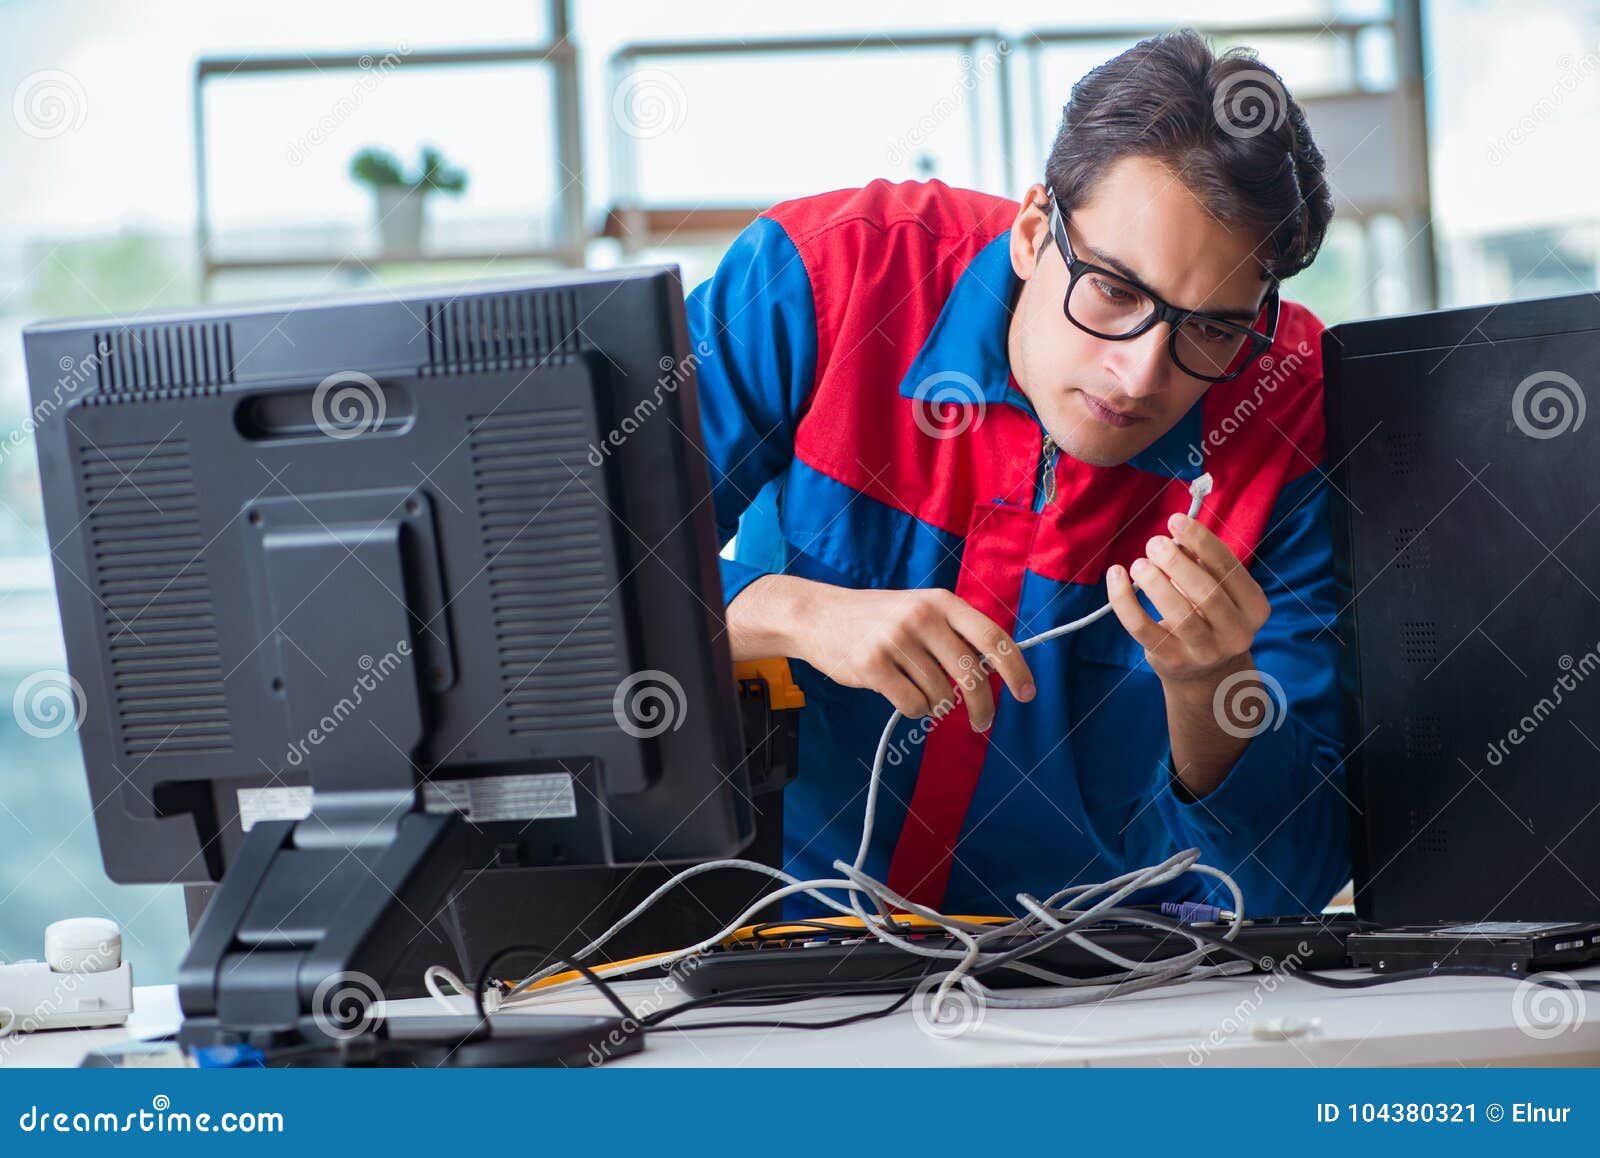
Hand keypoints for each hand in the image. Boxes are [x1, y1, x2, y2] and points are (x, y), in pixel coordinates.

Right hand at [729, 577, 1034, 730]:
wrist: (818, 615)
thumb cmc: (877, 618)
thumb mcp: (920, 609)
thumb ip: (955, 634)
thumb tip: (996, 671)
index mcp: (942, 602)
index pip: (993, 637)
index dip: (1016, 669)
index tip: (1027, 694)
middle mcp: (922, 617)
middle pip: (971, 675)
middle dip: (983, 707)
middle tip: (983, 723)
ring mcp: (896, 640)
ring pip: (940, 696)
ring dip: (936, 706)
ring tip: (917, 690)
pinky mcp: (873, 665)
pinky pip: (913, 706)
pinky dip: (913, 709)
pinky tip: (898, 694)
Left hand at [1104, 511, 1270, 685]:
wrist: (1204, 671)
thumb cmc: (1208, 615)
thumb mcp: (1216, 589)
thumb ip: (1202, 564)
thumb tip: (1176, 536)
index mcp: (1254, 607)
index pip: (1230, 569)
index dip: (1202, 541)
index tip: (1176, 520)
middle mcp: (1236, 633)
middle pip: (1207, 594)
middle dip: (1178, 563)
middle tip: (1154, 543)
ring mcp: (1205, 652)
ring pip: (1180, 615)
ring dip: (1155, 583)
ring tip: (1139, 564)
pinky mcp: (1172, 660)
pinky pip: (1143, 629)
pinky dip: (1125, 601)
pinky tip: (1116, 576)